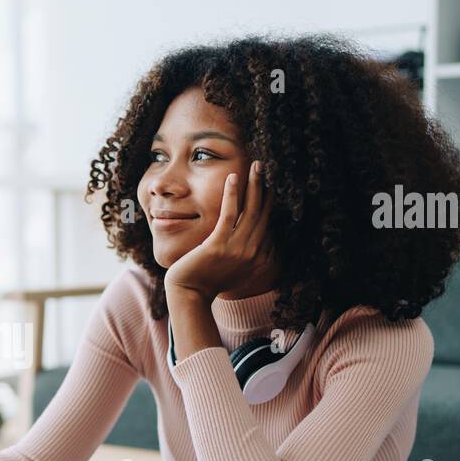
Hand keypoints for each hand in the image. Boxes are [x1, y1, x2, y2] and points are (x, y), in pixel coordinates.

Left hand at [164, 160, 277, 303]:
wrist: (190, 294)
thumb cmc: (209, 281)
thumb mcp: (238, 270)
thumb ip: (251, 256)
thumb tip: (265, 244)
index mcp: (258, 258)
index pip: (268, 224)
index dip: (269, 202)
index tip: (270, 184)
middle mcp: (252, 253)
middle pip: (262, 213)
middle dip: (265, 187)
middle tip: (266, 167)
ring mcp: (236, 249)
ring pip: (250, 210)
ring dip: (254, 185)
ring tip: (256, 166)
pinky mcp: (218, 245)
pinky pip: (229, 214)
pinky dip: (232, 194)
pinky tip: (233, 177)